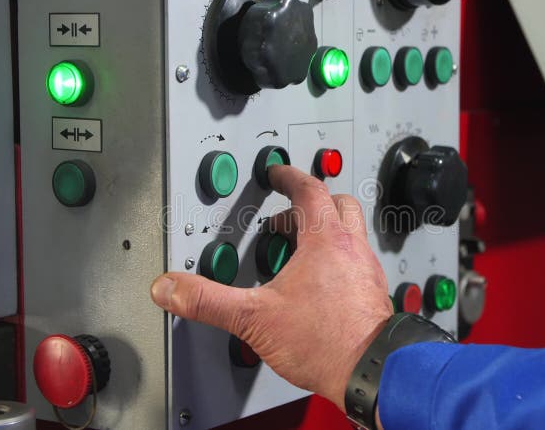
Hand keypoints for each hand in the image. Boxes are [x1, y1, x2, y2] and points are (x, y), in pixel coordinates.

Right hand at [150, 164, 392, 410]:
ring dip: (324, 233)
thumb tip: (172, 287)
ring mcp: (366, 271)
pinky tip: (317, 286)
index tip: (278, 173)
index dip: (289, 177)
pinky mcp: (372, 293)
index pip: (309, 190)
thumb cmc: (326, 342)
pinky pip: (355, 262)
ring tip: (296, 253)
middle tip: (286, 216)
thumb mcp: (254, 318)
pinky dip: (335, 261)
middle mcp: (352, 250)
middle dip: (310, 204)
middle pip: (338, 205)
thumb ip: (209, 300)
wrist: (370, 371)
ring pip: (349, 234)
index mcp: (326, 241)